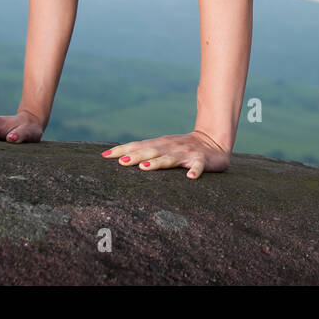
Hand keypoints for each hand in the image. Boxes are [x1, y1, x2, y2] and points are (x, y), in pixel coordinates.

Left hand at [101, 130, 230, 178]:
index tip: (105, 156)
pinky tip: (190, 177)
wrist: (213, 141)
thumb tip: (119, 157)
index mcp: (159, 144)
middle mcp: (170, 147)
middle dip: (136, 156)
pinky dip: (195, 171)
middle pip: (151, 151)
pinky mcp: (201, 160)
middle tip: (122, 162)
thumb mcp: (163, 148)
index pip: (137, 145)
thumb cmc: (182, 148)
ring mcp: (186, 153)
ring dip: (158, 163)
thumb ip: (145, 151)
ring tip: (146, 168)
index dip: (122, 149)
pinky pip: (198, 166)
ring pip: (170, 159)